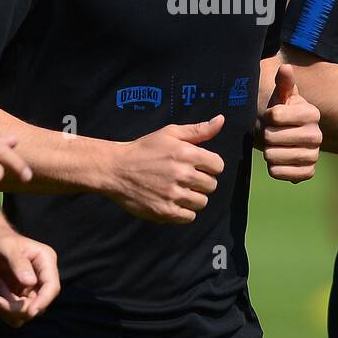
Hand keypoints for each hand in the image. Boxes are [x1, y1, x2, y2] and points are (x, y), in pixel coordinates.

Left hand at [0, 223, 59, 328]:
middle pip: (39, 304)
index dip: (43, 301)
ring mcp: (31, 288)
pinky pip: (16, 315)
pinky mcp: (19, 296)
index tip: (30, 311)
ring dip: (8, 309)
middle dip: (17, 308)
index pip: (52, 287)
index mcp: (45, 261)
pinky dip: (4, 310)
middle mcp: (41, 277)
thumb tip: (30, 282)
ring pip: (27, 313)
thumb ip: (18, 262)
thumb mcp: (6, 246)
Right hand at [101, 115, 225, 224]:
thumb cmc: (144, 149)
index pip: (218, 165)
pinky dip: (184, 211)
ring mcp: (174, 195)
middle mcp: (182, 174)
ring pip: (202, 202)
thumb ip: (198, 130)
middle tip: (185, 178)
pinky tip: (173, 201)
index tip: (198, 165)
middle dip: (201, 181)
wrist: (116, 169)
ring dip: (193, 197)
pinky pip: (189, 217)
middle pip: (211, 185)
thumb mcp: (170, 133)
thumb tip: (221, 120)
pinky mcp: (165, 212)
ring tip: (178, 189)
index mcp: (186, 153)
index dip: (210, 165)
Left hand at [257, 63, 320, 182]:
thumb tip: (286, 68)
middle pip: (271, 137)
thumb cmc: (283, 112)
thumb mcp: (282, 95)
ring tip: (274, 146)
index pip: (275, 115)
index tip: (272, 116)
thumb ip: (284, 82)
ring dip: (267, 152)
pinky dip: (273, 168)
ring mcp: (313, 155)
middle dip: (266, 135)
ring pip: (273, 156)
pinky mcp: (308, 172)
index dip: (267, 116)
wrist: (289, 136)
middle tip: (272, 133)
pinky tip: (278, 160)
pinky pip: (280, 173)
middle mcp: (317, 135)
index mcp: (312, 113)